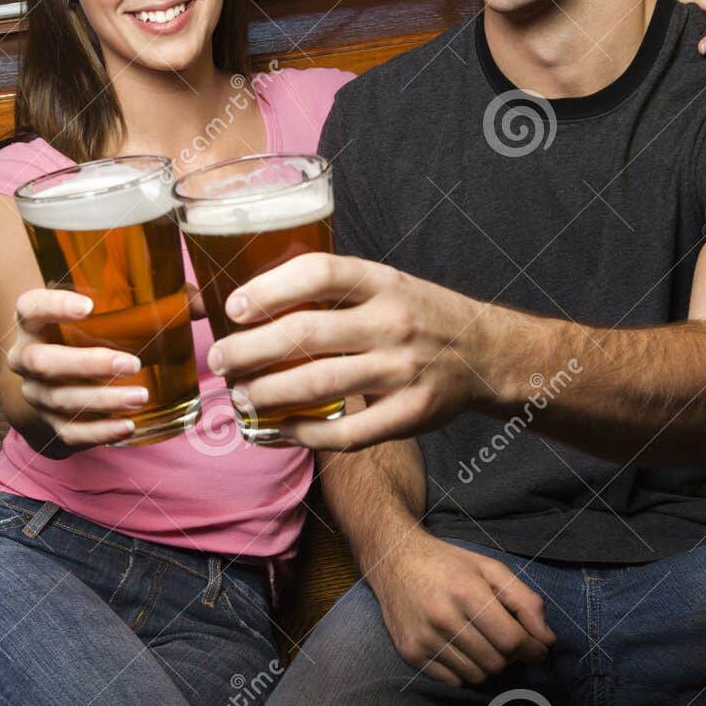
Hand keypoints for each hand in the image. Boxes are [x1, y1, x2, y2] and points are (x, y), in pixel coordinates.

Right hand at [6, 288, 147, 449]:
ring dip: (103, 399)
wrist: (56, 380)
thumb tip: (200, 303)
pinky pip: (72, 433)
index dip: (53, 305)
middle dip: (89, 364)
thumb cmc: (85, 336)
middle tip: (132, 363)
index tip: (89, 306)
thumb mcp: (100, 315)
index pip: (30, 307)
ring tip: (140, 397)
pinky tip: (128, 426)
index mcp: (33, 323)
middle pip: (44, 362)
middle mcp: (25, 358)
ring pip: (62, 399)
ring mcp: (36, 394)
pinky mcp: (51, 424)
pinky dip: (101, 431)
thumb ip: (146, 303)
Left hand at [206, 255, 484, 448]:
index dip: (269, 289)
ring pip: (318, 384)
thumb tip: (254, 302)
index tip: (234, 307)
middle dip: (249, 350)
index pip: (320, 273)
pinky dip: (306, 433)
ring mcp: (403, 370)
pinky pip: (348, 432)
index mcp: (383, 282)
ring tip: (241, 395)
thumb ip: (333, 291)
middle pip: (306, 333)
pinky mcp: (411, 413)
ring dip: (268, 393)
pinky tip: (281, 429)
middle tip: (219, 360)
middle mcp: (393, 322)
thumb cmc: (419, 315)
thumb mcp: (385, 284)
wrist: (486, 352)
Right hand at [371, 531, 555, 687]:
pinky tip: (461, 648)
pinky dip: (466, 671)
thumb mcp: (491, 568)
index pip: (511, 640)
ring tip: (483, 641)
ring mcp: (423, 638)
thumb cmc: (449, 563)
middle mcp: (442, 617)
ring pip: (476, 676)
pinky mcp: (410, 653)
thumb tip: (547, 639)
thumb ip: (525, 601)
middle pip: (496, 662)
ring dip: (488, 664)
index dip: (533, 649)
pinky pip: (453, 681)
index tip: (539, 648)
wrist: (393, 559)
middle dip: (510, 656)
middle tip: (506, 639)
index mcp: (466, 592)